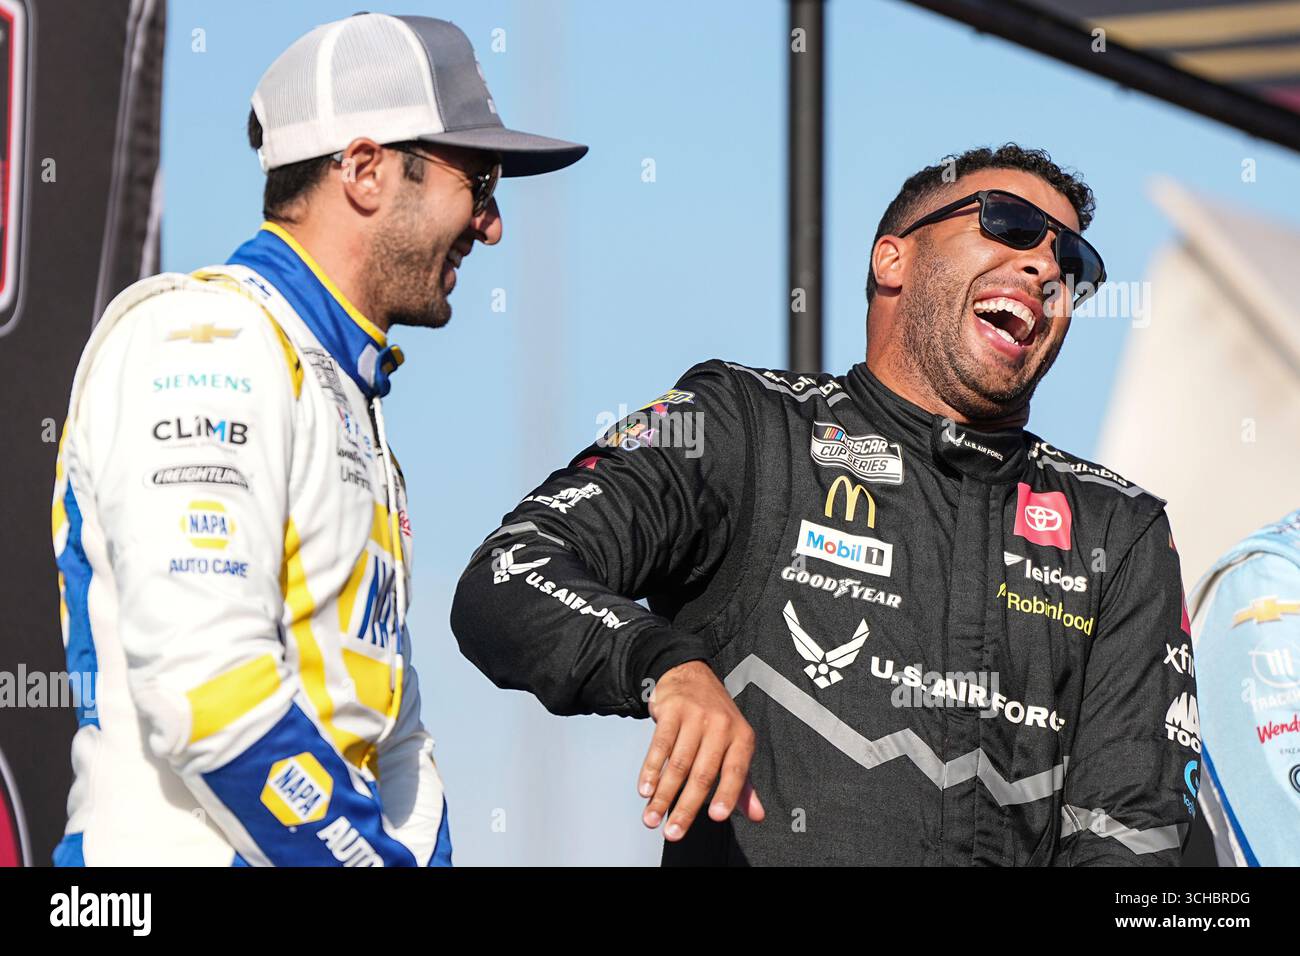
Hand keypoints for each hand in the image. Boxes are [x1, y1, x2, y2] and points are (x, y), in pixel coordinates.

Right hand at [638, 660, 764, 840]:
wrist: (692, 675)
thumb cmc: (716, 720)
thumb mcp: (735, 745)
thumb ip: (743, 783)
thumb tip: (757, 815)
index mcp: (742, 737)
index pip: (735, 770)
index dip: (726, 794)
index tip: (716, 818)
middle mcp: (721, 725)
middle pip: (702, 773)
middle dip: (686, 807)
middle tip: (673, 833)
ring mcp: (695, 716)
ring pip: (677, 763)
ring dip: (663, 796)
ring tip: (652, 818)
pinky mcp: (671, 710)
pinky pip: (659, 745)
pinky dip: (650, 770)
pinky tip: (645, 789)